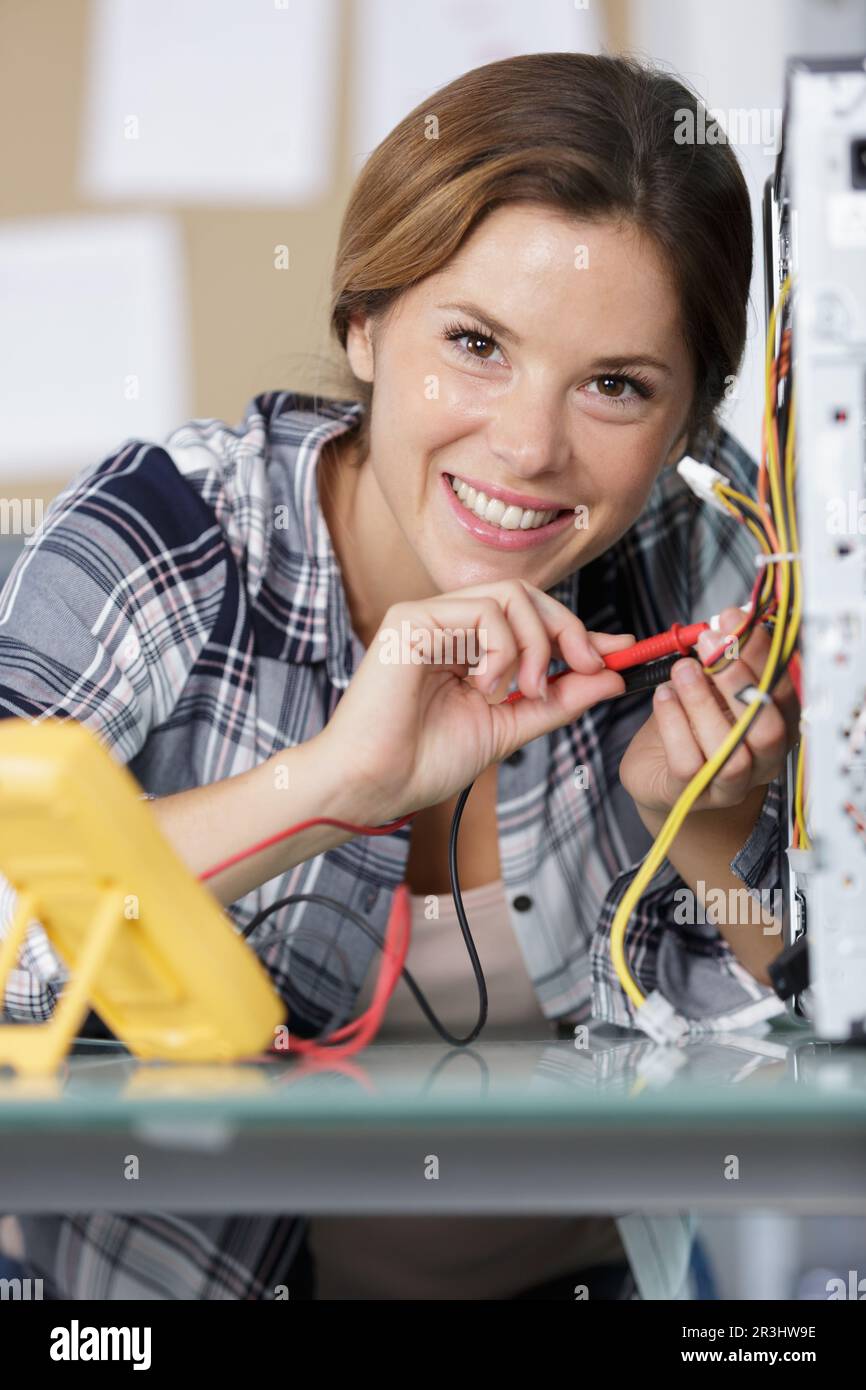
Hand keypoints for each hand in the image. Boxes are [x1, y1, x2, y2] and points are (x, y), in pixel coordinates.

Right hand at [318, 579, 630, 822]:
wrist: (373, 785)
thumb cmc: (424, 762)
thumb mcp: (508, 727)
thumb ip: (557, 700)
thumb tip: (611, 677)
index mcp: (466, 647)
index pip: (531, 619)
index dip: (579, 631)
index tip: (620, 653)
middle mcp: (446, 624)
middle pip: (528, 596)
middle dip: (568, 631)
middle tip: (586, 668)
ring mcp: (428, 617)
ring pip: (511, 596)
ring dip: (534, 645)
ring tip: (522, 691)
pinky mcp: (412, 619)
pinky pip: (482, 611)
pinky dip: (501, 649)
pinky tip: (485, 687)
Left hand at [619, 606, 799, 817]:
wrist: (659, 772)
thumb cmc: (691, 724)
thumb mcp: (712, 686)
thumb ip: (725, 660)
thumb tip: (733, 619)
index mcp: (777, 725)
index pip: (783, 692)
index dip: (762, 654)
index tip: (735, 621)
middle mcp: (763, 760)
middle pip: (766, 727)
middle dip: (738, 681)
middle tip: (710, 645)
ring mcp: (730, 785)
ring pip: (730, 752)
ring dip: (703, 703)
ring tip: (681, 671)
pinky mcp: (692, 795)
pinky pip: (688, 765)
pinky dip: (673, 725)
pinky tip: (662, 697)